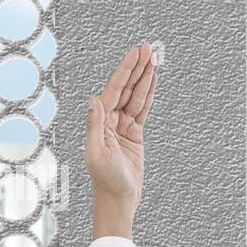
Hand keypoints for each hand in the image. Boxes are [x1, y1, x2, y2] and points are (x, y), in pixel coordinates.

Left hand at [86, 43, 156, 239]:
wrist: (118, 198)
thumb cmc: (105, 180)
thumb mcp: (96, 154)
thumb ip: (94, 126)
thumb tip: (93, 100)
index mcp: (100, 121)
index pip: (114, 89)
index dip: (125, 70)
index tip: (135, 54)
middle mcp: (110, 119)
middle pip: (126, 87)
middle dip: (136, 67)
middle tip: (147, 48)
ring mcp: (122, 125)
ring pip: (136, 96)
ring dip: (144, 77)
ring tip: (153, 59)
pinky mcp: (134, 134)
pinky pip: (142, 109)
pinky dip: (148, 95)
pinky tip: (153, 82)